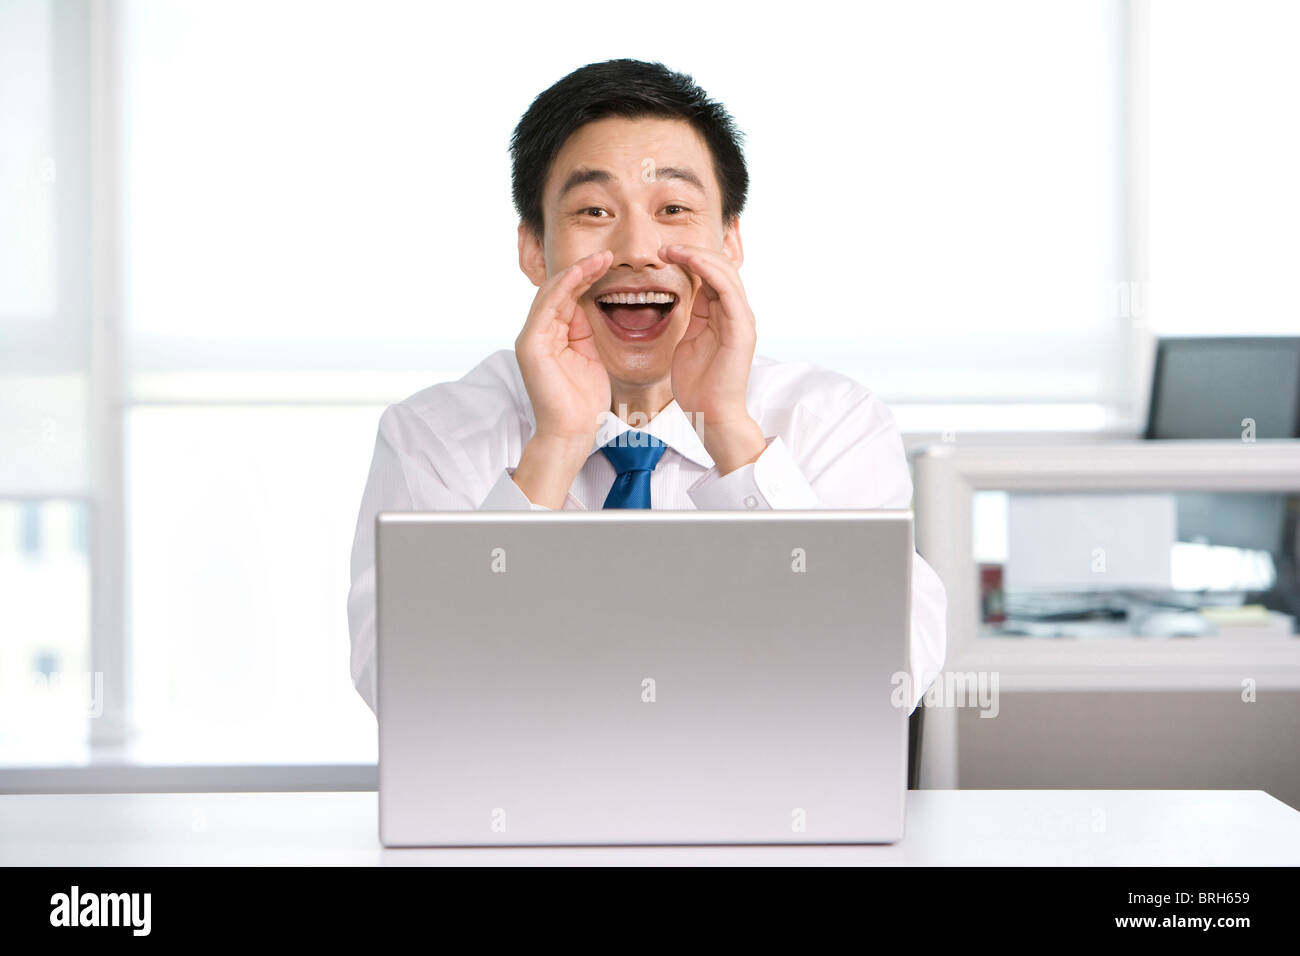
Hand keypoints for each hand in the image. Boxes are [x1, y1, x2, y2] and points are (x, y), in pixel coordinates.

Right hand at [514, 249, 612, 445]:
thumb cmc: (584, 401)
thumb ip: (584, 330)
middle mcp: (537, 333)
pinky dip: (565, 287)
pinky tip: (582, 274)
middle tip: (607, 255)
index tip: (608, 263)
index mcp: (551, 336)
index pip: (566, 298)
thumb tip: (587, 304)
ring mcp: (531, 338)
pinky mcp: (531, 344)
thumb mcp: (590, 356)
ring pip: (551, 293)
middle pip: (558, 290)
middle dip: (583, 269)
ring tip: (600, 260)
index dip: (586, 278)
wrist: (573, 431)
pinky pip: (547, 306)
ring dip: (577, 273)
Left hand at [662, 244, 765, 473]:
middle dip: (692, 252)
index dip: (689, 259)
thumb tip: (685, 296)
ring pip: (725, 272)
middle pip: (720, 267)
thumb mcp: (689, 341)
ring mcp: (742, 318)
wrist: (710, 414)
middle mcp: (737, 312)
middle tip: (664, 249)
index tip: (663, 254)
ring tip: (671, 251)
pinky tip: (689, 261)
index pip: (712, 275)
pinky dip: (708, 270)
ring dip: (697, 256)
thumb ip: (692, 317)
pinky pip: (726, 289)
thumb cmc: (698, 385)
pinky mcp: (741, 327)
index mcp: (724, 315)